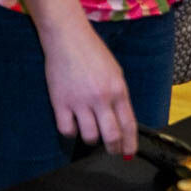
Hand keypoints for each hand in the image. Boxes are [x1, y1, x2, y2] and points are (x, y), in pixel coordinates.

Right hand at [40, 16, 137, 157]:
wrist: (67, 37)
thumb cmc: (92, 52)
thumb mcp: (114, 72)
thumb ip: (118, 96)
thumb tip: (121, 121)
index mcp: (118, 90)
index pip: (128, 124)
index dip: (129, 143)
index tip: (128, 153)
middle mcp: (101, 98)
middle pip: (111, 135)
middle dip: (113, 148)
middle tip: (112, 151)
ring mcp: (80, 101)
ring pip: (89, 137)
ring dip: (91, 140)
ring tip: (90, 134)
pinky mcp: (60, 102)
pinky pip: (67, 129)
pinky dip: (71, 132)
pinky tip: (73, 124)